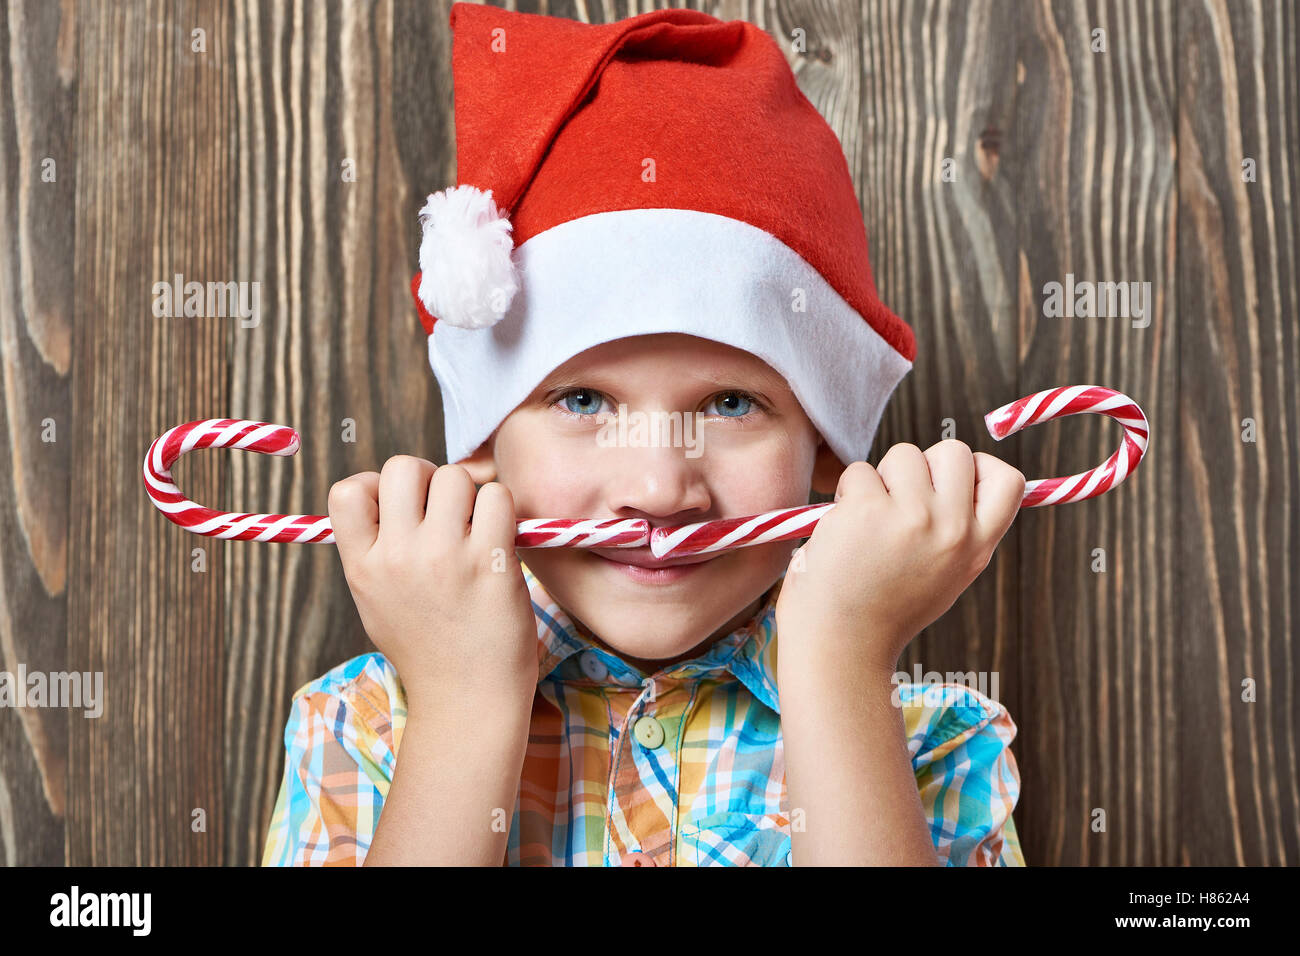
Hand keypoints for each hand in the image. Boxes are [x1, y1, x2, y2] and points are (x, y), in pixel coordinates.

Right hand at [327, 456, 538, 713]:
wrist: (468, 702)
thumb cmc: (428, 651)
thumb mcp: (377, 604)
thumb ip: (375, 552)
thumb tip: (383, 494)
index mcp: (363, 567)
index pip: (348, 491)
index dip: (376, 485)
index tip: (398, 508)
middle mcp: (398, 557)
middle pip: (405, 468)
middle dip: (429, 479)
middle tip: (446, 510)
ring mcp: (445, 557)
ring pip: (455, 477)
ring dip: (471, 496)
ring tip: (476, 531)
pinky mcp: (491, 561)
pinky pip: (496, 497)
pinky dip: (502, 510)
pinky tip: (500, 541)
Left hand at [774, 439, 1025, 676]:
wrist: (842, 647)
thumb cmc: (884, 610)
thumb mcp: (944, 576)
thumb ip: (958, 532)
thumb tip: (961, 478)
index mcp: (976, 548)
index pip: (1007, 479)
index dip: (978, 469)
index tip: (948, 484)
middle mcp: (952, 530)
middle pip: (953, 452)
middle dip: (922, 466)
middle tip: (900, 502)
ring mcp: (912, 517)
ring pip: (903, 455)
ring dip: (880, 480)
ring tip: (868, 523)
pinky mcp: (869, 510)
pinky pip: (860, 471)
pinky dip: (846, 495)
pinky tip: (844, 531)